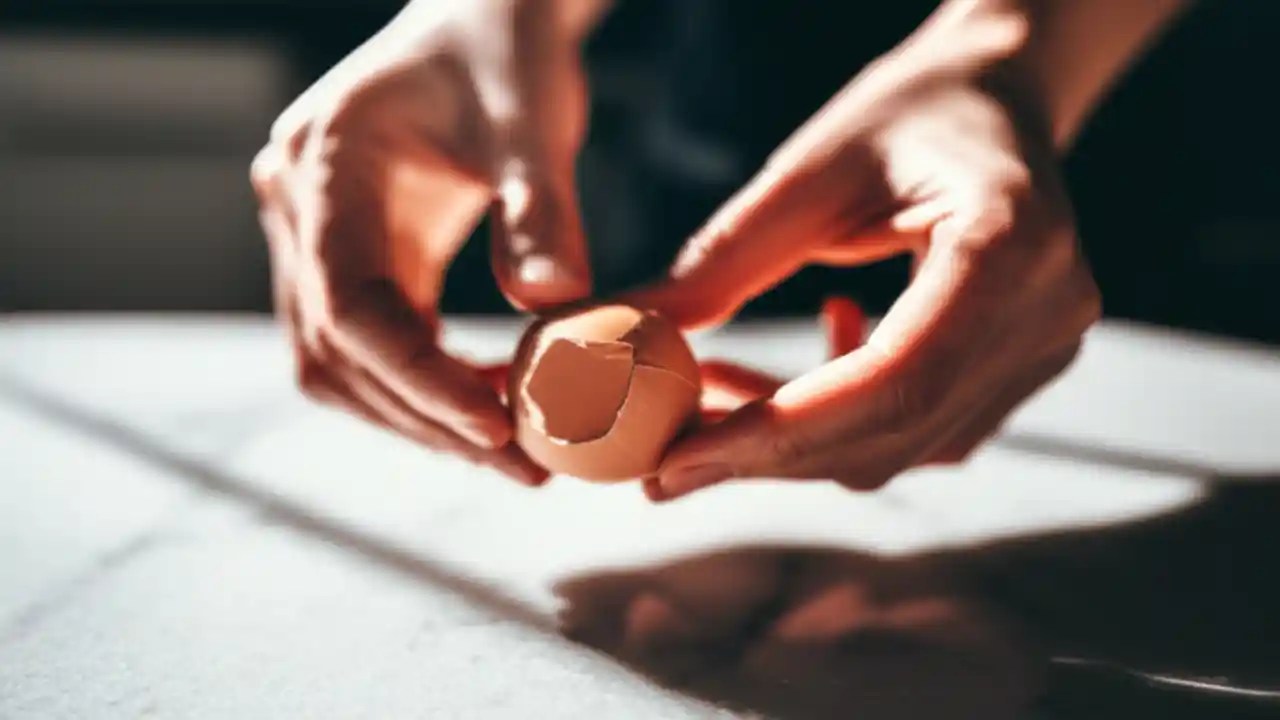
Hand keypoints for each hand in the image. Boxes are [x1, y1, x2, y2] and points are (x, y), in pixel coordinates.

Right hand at [252, 0, 596, 483]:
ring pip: (344, 364)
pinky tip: (494, 410)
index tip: (497, 428)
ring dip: (422, 417)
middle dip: (426, 418)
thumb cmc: (506, 53)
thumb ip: (540, 211)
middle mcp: (298, 209)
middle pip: (336, 353)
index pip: (350, 306)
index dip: (418, 379)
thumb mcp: (531, 121)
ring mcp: (315, 236)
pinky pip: (373, 342)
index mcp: (322, 168)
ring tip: (517, 455)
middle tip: (523, 465)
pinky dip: (426, 386)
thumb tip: (558, 310)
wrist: (485, 16)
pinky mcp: (351, 254)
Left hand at [633, 18, 1100, 499]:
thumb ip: (722, 261)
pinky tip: (790, 382)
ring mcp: (1045, 348)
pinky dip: (840, 426)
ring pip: (905, 446)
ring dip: (797, 446)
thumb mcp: (808, 169)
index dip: (780, 434)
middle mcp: (1046, 311)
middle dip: (771, 456)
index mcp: (1008, 242)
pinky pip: (922, 430)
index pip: (892, 380)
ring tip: (711, 404)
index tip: (679, 458)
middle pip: (897, 430)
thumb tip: (625, 335)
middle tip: (669, 460)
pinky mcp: (1024, 367)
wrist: (998, 95)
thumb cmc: (906, 111)